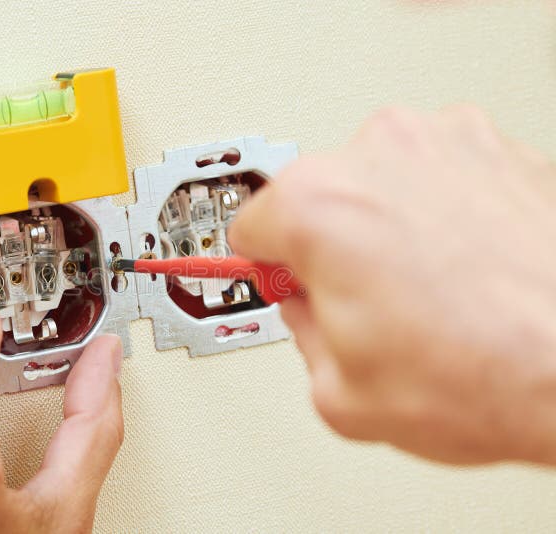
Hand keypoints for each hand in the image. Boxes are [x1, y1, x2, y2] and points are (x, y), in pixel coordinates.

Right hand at [229, 105, 555, 464]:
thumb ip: (302, 339)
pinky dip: (444, 211)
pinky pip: (442, 176)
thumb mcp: (341, 394)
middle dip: (330, 246)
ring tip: (427, 287)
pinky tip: (465, 263)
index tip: (280, 276)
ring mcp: (444, 140)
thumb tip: (310, 311)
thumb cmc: (486, 375)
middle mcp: (377, 152)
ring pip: (382, 181)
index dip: (266, 265)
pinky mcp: (499, 147)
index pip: (251, 224)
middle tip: (364, 300)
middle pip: (318, 198)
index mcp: (318, 204)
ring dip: (389, 223)